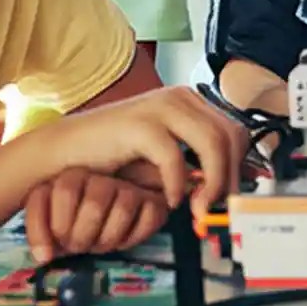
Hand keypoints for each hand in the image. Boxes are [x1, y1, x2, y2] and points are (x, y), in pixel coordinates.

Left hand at [25, 167, 167, 264]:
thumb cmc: (68, 221)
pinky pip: (152, 213)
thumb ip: (39, 232)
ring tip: (99, 246)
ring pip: (124, 206)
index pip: (65, 190)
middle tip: (78, 247)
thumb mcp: (45, 220)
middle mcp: (102, 178)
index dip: (59, 225)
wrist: (99, 215)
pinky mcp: (152, 200)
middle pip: (95, 203)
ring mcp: (129, 187)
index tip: (56, 243)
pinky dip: (135, 236)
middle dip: (83, 236)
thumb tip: (45, 257)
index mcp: (73, 175)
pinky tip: (121, 243)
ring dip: (109, 238)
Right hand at [40, 86, 248, 218]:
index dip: (239, 167)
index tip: (232, 197)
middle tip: (216, 208)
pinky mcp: (140, 123)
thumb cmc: (116, 155)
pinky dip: (177, 183)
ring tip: (198, 206)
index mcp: (191, 101)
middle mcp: (181, 97)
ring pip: (212, 143)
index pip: (235, 131)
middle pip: (230, 136)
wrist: (67, 150)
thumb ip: (198, 164)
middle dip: (229, 178)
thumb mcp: (166, 155)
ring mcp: (161, 106)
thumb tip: (232, 185)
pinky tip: (170, 199)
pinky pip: (174, 156)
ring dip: (211, 182)